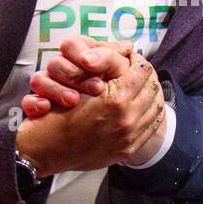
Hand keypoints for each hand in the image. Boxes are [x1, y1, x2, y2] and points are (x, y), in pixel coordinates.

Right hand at [15, 38, 165, 175]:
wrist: (46, 148)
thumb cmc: (56, 113)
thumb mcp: (77, 82)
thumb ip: (104, 68)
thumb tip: (126, 54)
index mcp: (117, 100)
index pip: (142, 70)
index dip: (138, 60)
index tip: (132, 58)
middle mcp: (126, 119)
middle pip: (153, 88)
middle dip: (147, 76)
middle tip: (140, 71)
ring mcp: (128, 136)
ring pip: (156, 107)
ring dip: (152, 94)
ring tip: (144, 87)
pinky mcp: (127, 149)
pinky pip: (151, 128)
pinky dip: (151, 115)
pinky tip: (144, 107)